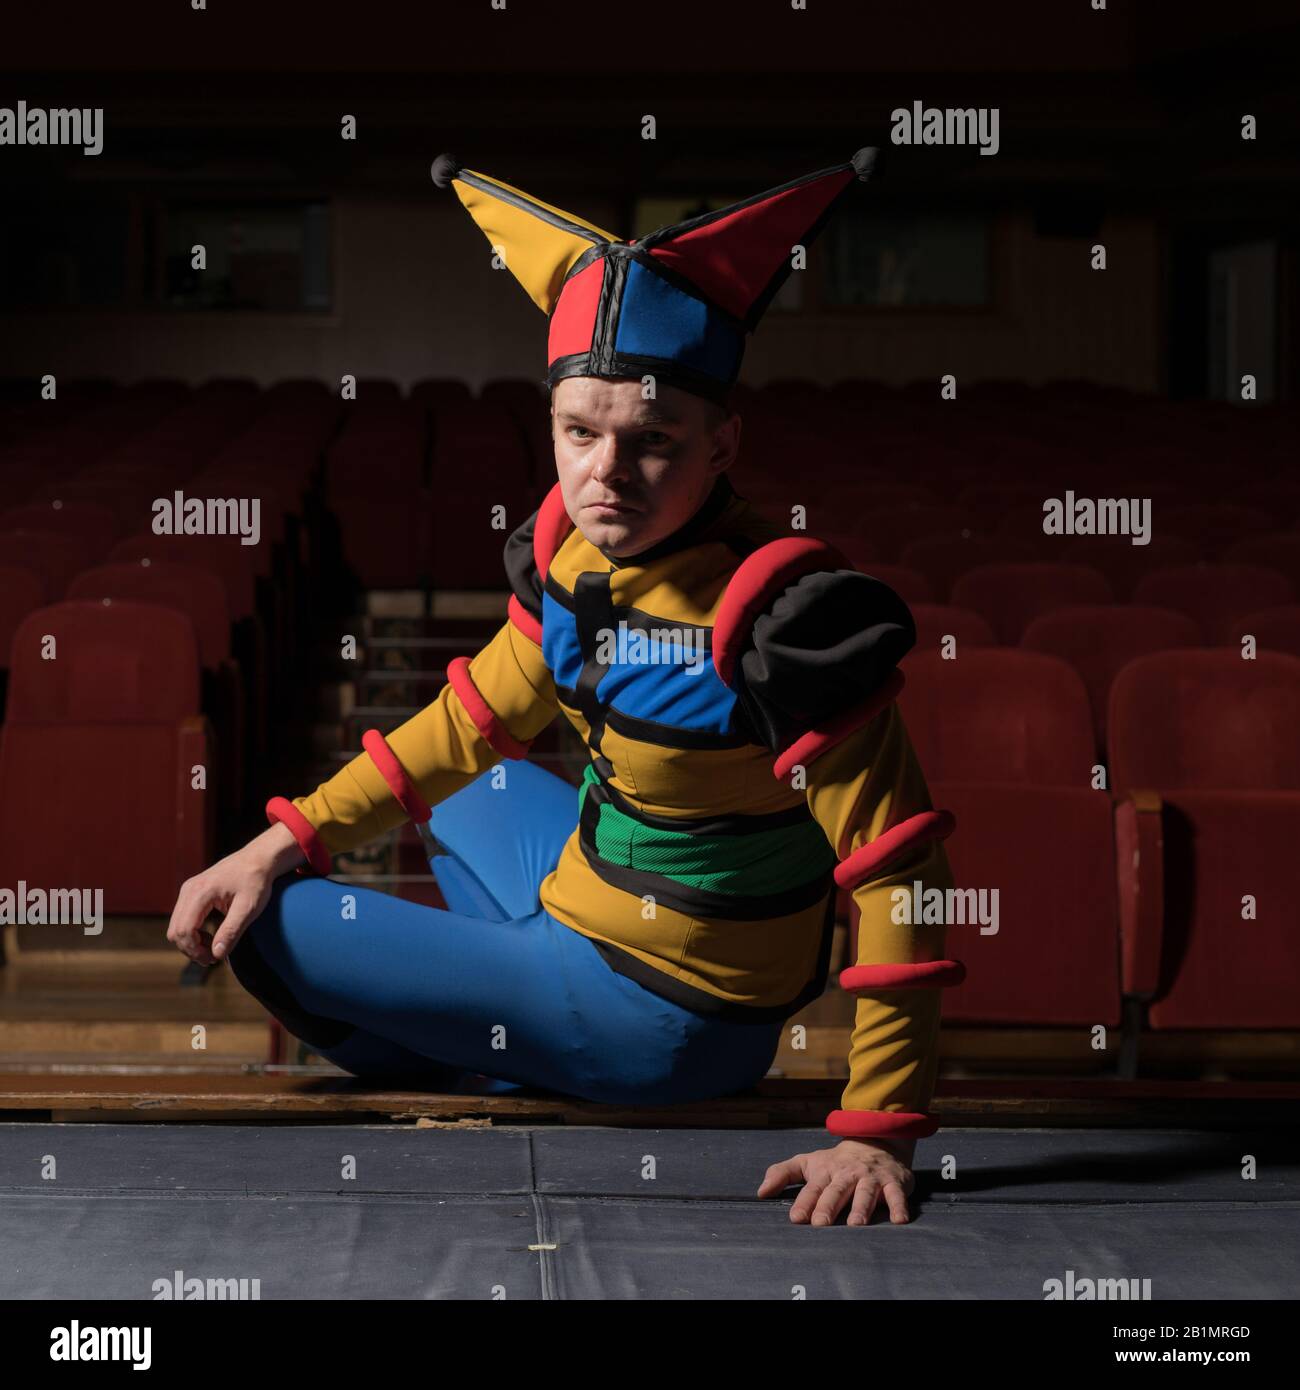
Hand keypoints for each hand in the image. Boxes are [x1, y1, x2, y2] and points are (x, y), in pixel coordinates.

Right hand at [166, 822, 302, 964]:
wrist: (258, 859)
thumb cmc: (255, 881)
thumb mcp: (249, 908)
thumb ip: (232, 931)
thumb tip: (217, 954)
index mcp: (201, 892)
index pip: (184, 930)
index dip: (194, 950)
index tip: (212, 959)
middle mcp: (189, 889)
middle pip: (175, 930)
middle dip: (190, 949)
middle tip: (212, 959)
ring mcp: (188, 890)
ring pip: (176, 926)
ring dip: (191, 942)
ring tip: (213, 949)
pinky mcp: (191, 892)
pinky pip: (182, 918)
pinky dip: (192, 932)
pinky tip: (210, 936)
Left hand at [757, 1138, 915, 1226]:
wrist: (875, 1140)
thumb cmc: (836, 1161)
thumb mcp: (808, 1162)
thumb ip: (782, 1173)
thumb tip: (760, 1192)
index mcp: (826, 1172)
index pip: (813, 1188)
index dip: (804, 1202)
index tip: (796, 1218)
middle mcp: (848, 1174)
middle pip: (837, 1191)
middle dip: (828, 1206)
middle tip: (820, 1224)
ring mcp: (871, 1178)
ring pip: (865, 1193)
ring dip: (861, 1208)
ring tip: (855, 1225)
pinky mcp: (893, 1182)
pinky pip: (896, 1195)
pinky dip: (899, 1206)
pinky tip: (899, 1220)